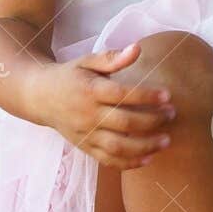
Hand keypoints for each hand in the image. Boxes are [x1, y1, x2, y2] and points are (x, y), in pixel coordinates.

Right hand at [35, 43, 176, 168]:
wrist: (39, 97)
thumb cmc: (70, 76)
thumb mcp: (87, 61)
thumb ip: (112, 58)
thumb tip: (137, 48)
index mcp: (89, 91)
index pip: (122, 95)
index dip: (147, 96)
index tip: (168, 95)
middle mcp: (87, 115)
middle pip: (124, 123)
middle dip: (152, 121)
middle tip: (172, 115)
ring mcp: (85, 134)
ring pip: (118, 147)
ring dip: (145, 146)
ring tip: (166, 141)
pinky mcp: (85, 147)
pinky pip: (108, 160)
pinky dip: (129, 163)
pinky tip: (149, 158)